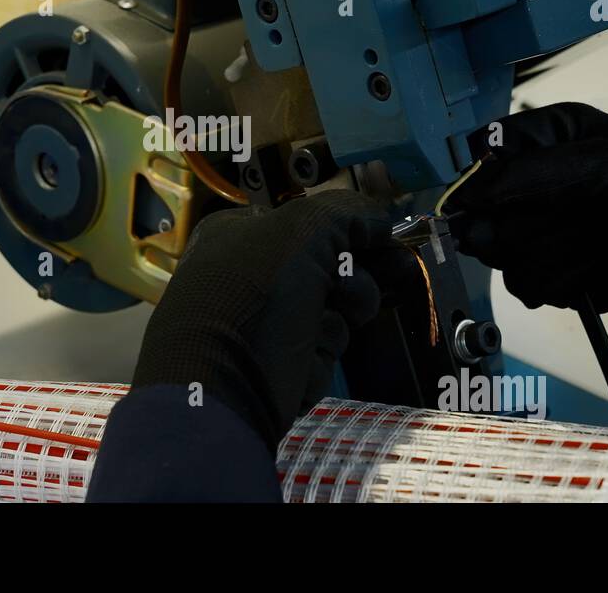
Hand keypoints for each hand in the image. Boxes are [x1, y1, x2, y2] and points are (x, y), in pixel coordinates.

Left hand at [132, 190, 394, 449]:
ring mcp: (265, 324)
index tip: (388, 239)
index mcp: (241, 234)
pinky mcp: (278, 368)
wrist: (219, 393)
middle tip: (365, 286)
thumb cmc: (254, 297)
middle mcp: (251, 275)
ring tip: (324, 328)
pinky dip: (319, 358)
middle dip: (354, 279)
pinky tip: (303, 364)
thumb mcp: (299, 232)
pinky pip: (320, 353)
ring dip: (336, 322)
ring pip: (332, 313)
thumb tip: (380, 219)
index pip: (311, 221)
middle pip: (328, 268)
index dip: (353, 229)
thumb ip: (345, 213)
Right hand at [447, 103, 607, 351]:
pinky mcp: (553, 269)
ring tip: (602, 249)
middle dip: (530, 226)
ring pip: (501, 251)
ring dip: (553, 257)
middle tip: (580, 225)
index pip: (487, 151)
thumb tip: (469, 197)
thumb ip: (536, 174)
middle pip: (485, 208)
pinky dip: (560, 283)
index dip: (486, 180)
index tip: (500, 205)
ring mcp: (545, 227)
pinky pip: (522, 282)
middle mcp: (542, 180)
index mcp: (556, 136)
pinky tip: (595, 273)